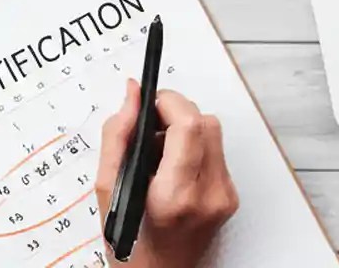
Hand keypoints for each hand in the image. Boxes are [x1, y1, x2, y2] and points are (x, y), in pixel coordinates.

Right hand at [97, 81, 238, 267]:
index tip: (151, 103)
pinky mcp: (230, 197)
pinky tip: (174, 168)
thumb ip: (118, 136)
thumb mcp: (108, 190)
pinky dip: (195, 150)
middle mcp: (208, 195)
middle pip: (206, 123)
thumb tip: (133, 95)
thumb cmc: (128, 242)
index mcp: (175, 195)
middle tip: (151, 128)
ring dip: (187, 131)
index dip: (170, 103)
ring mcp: (224, 196)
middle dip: (178, 113)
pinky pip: (217, 154)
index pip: (189, 126)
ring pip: (215, 134)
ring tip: (159, 152)